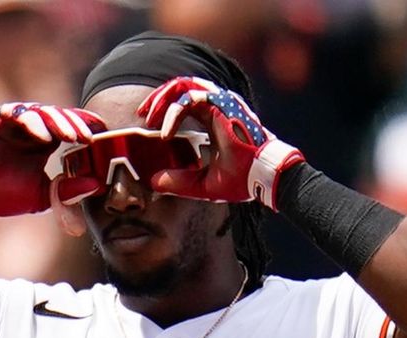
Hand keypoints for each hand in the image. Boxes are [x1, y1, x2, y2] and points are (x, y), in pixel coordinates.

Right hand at [0, 103, 105, 227]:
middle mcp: (32, 128)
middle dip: (76, 124)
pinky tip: (44, 137)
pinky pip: (15, 113)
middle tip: (89, 138)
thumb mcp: (44, 195)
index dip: (87, 127)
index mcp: (46, 142)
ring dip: (58, 122)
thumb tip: (96, 185)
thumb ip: (68, 191)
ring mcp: (14, 123)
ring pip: (41, 111)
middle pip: (59, 116)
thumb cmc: (6, 194)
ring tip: (70, 137)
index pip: (70, 126)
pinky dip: (31, 122)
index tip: (104, 137)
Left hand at [137, 77, 303, 209]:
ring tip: (149, 117)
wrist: (264, 175)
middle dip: (157, 98)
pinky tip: (165, 133)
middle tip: (142, 114)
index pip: (184, 100)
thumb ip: (179, 181)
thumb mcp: (203, 182)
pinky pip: (190, 99)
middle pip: (180, 87)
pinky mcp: (222, 105)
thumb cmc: (242, 178)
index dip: (163, 107)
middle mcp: (217, 105)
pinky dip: (174, 114)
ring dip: (162, 99)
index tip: (147, 122)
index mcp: (214, 117)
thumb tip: (153, 182)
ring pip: (183, 85)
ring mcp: (220, 102)